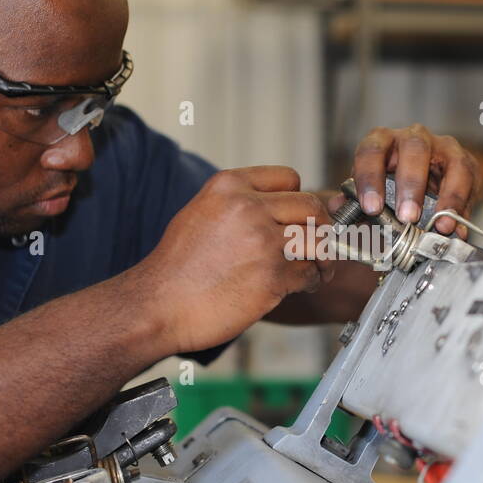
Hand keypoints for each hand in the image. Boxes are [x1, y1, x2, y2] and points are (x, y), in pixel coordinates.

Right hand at [130, 166, 333, 353]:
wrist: (160, 304)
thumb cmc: (177, 267)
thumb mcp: (201, 213)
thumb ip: (239, 204)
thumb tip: (277, 208)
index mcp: (230, 186)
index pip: (289, 178)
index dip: (298, 199)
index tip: (299, 217)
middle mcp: (248, 208)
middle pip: (311, 206)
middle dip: (320, 227)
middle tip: (318, 244)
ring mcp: (263, 242)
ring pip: (318, 240)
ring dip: (322, 256)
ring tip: (317, 268)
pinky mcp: (272, 276)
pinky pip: (309, 273)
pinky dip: (309, 281)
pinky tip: (297, 286)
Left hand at [349, 124, 480, 232]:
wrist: (418, 191)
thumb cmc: (388, 191)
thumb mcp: (368, 196)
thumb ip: (353, 204)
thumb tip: (338, 207)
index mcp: (382, 142)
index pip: (371, 151)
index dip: (369, 178)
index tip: (370, 208)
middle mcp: (413, 138)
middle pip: (414, 148)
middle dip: (411, 184)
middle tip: (407, 217)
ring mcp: (443, 147)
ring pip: (450, 161)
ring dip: (447, 196)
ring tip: (440, 225)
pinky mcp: (465, 163)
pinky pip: (469, 180)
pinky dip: (464, 206)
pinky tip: (456, 227)